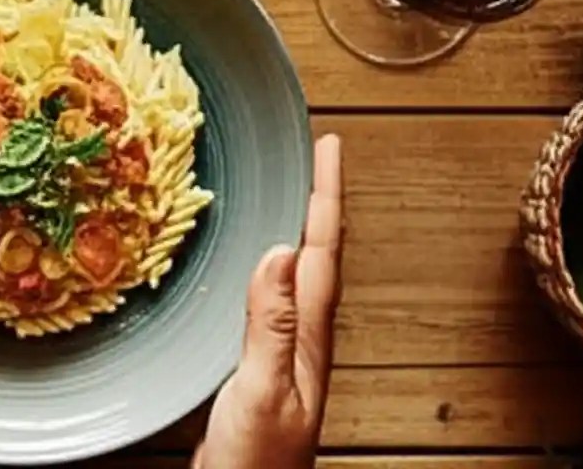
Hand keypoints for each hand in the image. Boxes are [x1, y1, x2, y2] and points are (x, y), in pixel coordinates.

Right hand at [194, 134, 343, 468]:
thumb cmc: (256, 465)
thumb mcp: (263, 390)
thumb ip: (271, 326)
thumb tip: (278, 250)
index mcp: (308, 338)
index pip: (322, 253)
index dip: (327, 196)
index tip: (331, 146)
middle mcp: (302, 340)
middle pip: (316, 257)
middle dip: (318, 203)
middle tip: (316, 157)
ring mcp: (281, 355)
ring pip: (295, 278)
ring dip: (295, 232)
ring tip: (291, 195)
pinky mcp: (256, 369)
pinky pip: (269, 303)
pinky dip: (265, 271)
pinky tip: (251, 269)